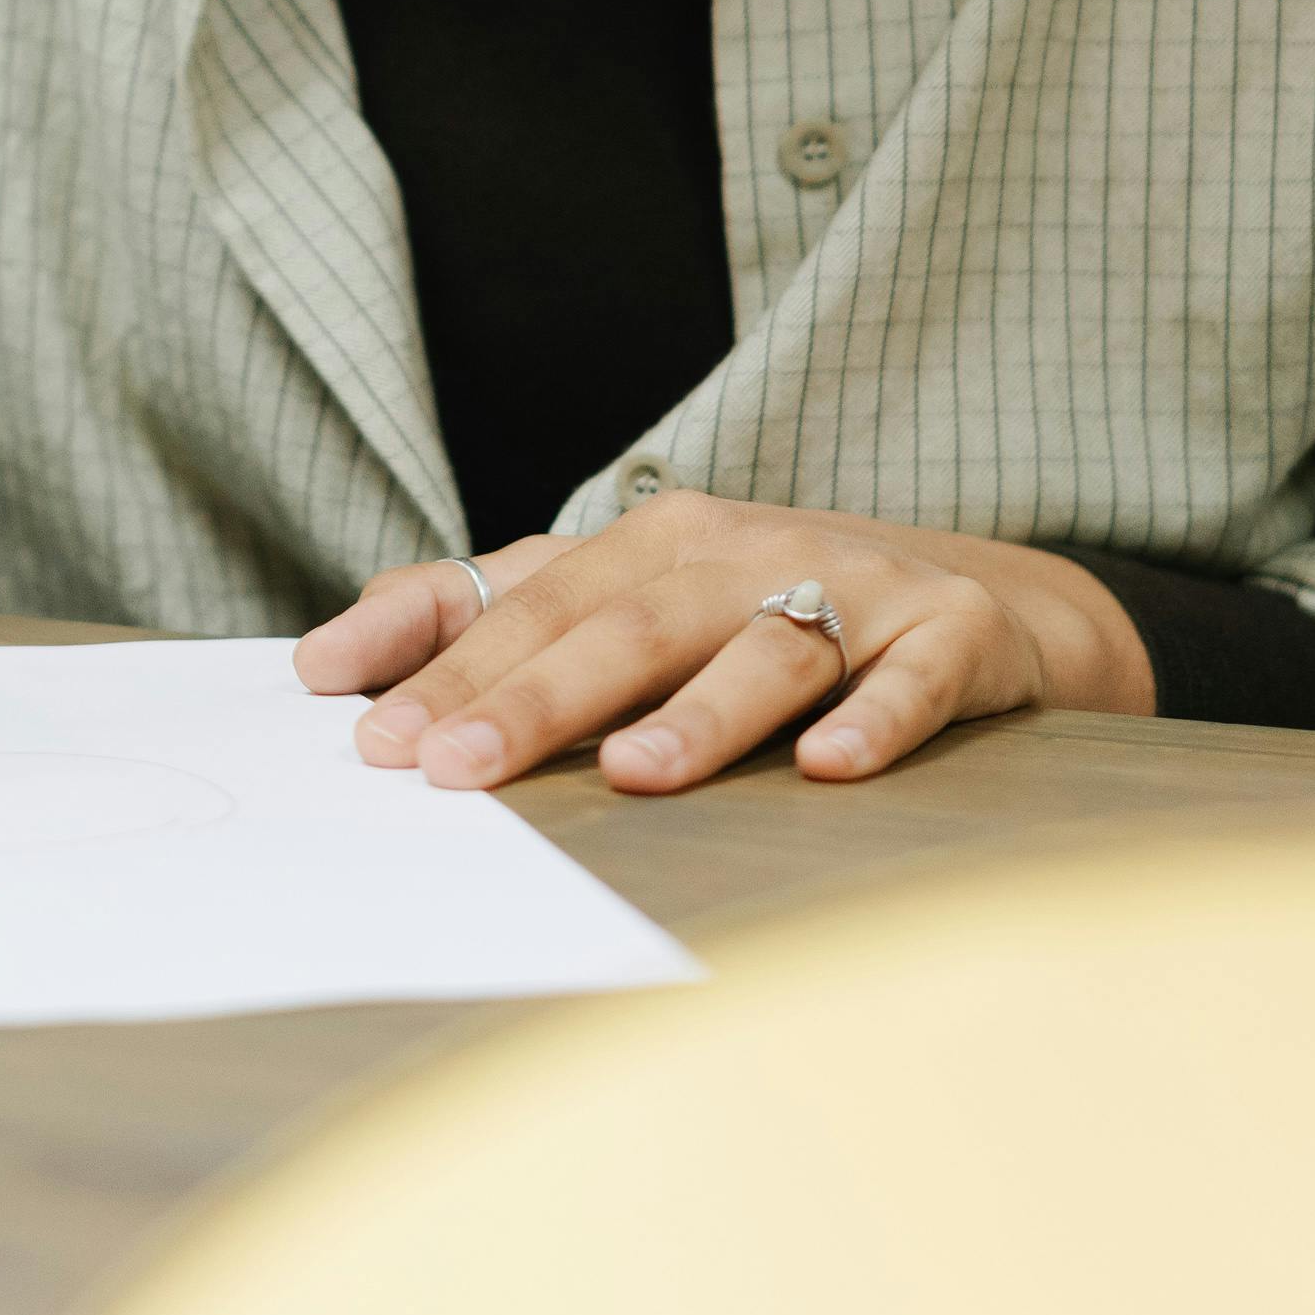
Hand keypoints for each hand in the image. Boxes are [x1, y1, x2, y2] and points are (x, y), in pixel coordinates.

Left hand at [295, 494, 1152, 793]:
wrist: (986, 602)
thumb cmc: (770, 612)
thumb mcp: (636, 599)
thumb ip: (491, 621)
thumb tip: (328, 662)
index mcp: (653, 541)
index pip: (529, 603)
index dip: (444, 665)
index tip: (364, 734)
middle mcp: (742, 552)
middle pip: (623, 626)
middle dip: (530, 699)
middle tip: (451, 771)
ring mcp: (851, 589)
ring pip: (760, 650)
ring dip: (698, 713)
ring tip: (631, 774)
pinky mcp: (951, 633)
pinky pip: (911, 679)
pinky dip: (875, 720)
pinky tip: (832, 770)